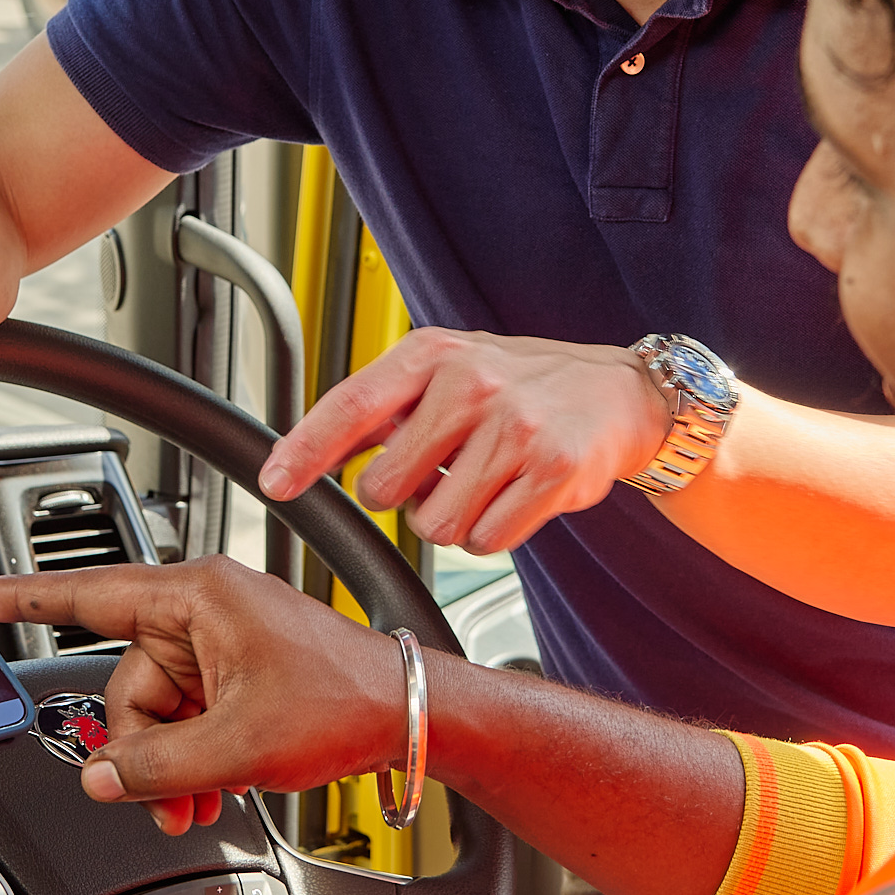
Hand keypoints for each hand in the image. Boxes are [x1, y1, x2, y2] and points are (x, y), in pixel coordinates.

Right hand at [0, 558, 402, 835]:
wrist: (408, 715)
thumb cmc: (345, 700)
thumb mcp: (237, 745)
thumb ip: (154, 766)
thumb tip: (100, 775)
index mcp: (198, 596)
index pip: (91, 593)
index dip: (28, 598)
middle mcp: (205, 610)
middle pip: (128, 683)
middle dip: (141, 749)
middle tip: (168, 796)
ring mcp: (224, 642)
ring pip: (159, 710)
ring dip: (173, 764)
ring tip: (205, 798)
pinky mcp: (240, 670)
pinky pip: (190, 715)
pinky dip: (195, 756)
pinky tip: (218, 786)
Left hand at [256, 330, 671, 553]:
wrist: (618, 394)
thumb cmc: (522, 384)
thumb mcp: (450, 369)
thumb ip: (386, 406)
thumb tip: (310, 451)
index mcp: (434, 354)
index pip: (352, 406)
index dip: (305, 451)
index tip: (276, 484)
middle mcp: (472, 384)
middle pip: (386, 488)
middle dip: (404, 496)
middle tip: (441, 473)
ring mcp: (514, 428)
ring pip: (436, 524)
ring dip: (452, 518)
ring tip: (484, 482)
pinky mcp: (552, 472)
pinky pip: (487, 540)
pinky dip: (493, 532)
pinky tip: (514, 496)